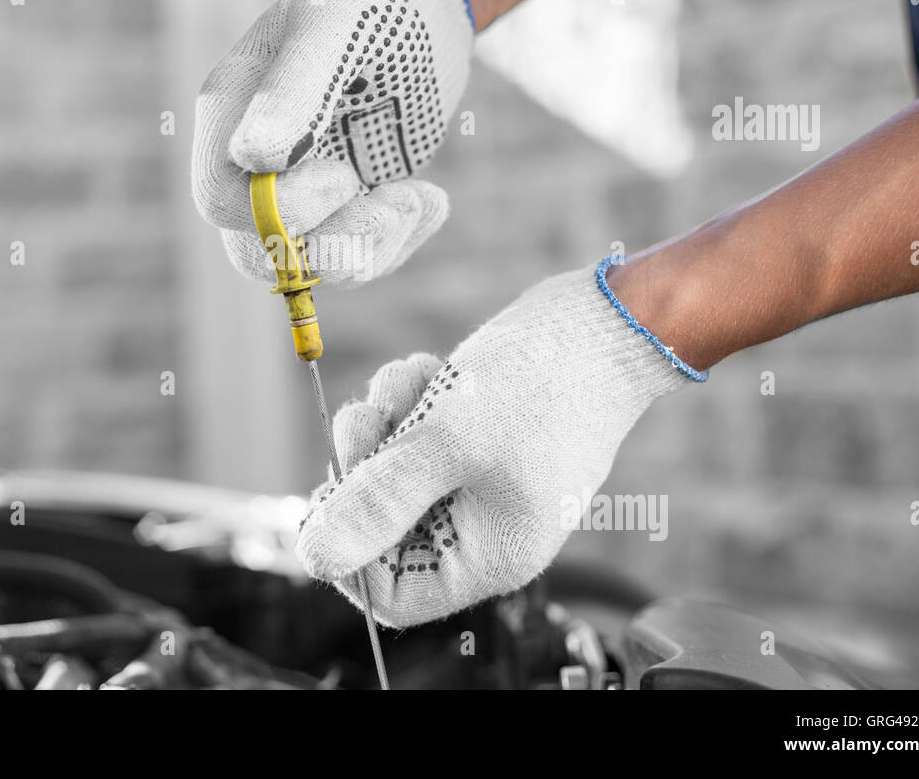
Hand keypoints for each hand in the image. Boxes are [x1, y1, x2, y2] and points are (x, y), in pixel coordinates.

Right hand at [192, 0, 472, 286]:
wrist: (420, 10)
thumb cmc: (369, 3)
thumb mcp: (333, 28)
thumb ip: (293, 87)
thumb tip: (251, 155)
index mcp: (230, 116)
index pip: (220, 200)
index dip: (280, 209)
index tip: (345, 175)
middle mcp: (252, 162)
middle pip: (254, 252)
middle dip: (329, 247)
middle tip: (392, 206)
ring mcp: (298, 190)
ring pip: (310, 265)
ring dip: (373, 246)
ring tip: (418, 197)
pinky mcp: (344, 208)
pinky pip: (356, 258)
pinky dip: (400, 241)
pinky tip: (431, 198)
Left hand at [295, 260, 703, 626]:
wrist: (603, 321)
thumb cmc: (541, 385)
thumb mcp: (444, 444)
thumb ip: (377, 501)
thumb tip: (315, 554)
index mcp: (490, 556)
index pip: (394, 596)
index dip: (351, 555)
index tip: (331, 495)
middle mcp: (486, 529)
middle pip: (388, 529)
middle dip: (367, 468)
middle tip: (365, 419)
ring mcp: (482, 484)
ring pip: (396, 472)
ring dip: (386, 423)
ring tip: (410, 381)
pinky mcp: (476, 443)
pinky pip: (417, 438)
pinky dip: (410, 403)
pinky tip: (431, 370)